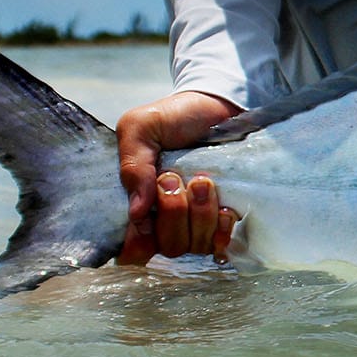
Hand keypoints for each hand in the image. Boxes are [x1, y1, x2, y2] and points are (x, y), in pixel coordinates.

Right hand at [117, 91, 243, 263]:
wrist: (219, 106)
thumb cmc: (175, 118)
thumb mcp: (141, 127)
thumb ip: (133, 166)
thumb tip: (137, 214)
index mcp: (138, 204)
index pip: (131, 249)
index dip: (139, 242)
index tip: (147, 213)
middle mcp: (165, 220)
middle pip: (167, 246)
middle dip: (173, 213)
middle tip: (175, 177)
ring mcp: (196, 223)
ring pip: (195, 245)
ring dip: (200, 214)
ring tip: (203, 181)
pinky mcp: (223, 221)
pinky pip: (222, 242)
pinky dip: (223, 225)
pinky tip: (224, 205)